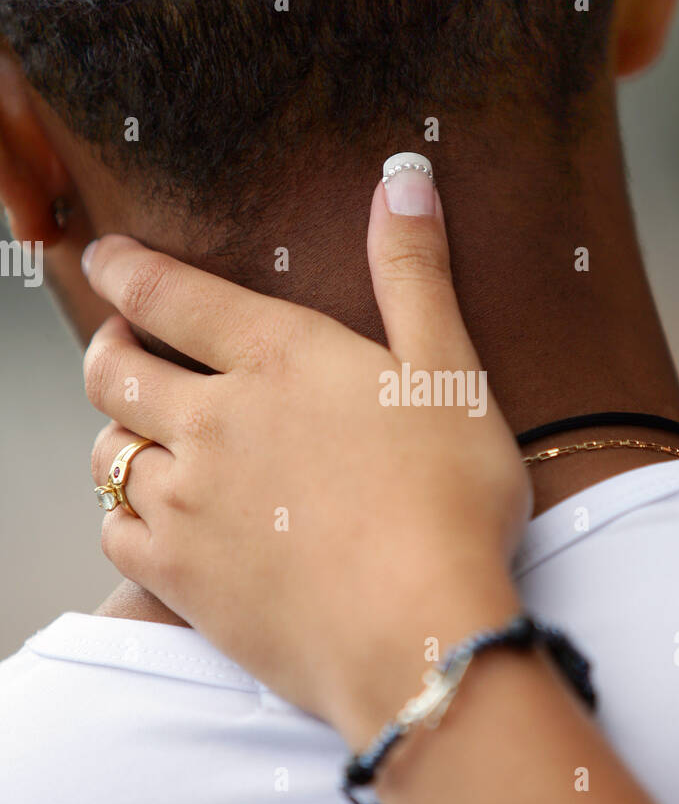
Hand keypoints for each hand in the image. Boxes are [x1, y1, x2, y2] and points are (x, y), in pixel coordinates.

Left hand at [82, 167, 530, 739]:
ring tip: (138, 434)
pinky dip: (122, 515)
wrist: (419, 630)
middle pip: (114, 371)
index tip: (105, 257)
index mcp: (276, 361)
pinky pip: (114, 531)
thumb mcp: (448, 370)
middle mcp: (213, 422)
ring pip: (108, 452)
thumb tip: (403, 173)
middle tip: (117, 347)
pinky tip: (150, 517)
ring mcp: (187, 503)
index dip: (126, 269)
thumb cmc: (448, 501)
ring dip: (115, 433)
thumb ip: (413, 271)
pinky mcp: (180, 577)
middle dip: (107, 349)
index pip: (168, 295)